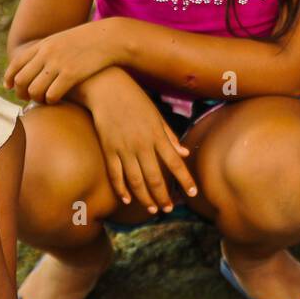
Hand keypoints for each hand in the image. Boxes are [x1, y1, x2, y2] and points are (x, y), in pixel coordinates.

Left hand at [4, 21, 119, 103]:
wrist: (110, 38)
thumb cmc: (88, 41)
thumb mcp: (63, 39)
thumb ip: (48, 50)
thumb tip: (34, 64)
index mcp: (43, 44)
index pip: (16, 63)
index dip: (9, 77)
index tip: (9, 86)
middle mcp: (47, 53)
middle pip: (21, 79)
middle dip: (21, 92)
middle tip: (27, 98)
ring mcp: (58, 64)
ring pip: (34, 90)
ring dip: (36, 98)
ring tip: (43, 100)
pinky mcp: (72, 74)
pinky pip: (52, 94)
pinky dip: (51, 100)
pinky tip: (56, 100)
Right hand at [83, 70, 196, 214]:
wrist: (106, 88)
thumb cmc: (135, 99)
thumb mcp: (157, 115)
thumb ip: (170, 136)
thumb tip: (184, 154)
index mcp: (157, 135)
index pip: (175, 163)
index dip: (185, 180)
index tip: (193, 194)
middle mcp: (142, 144)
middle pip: (155, 178)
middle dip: (164, 196)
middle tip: (169, 209)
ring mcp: (123, 148)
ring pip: (136, 181)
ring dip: (145, 198)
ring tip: (153, 209)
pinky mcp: (108, 149)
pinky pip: (115, 175)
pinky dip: (121, 189)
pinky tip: (128, 200)